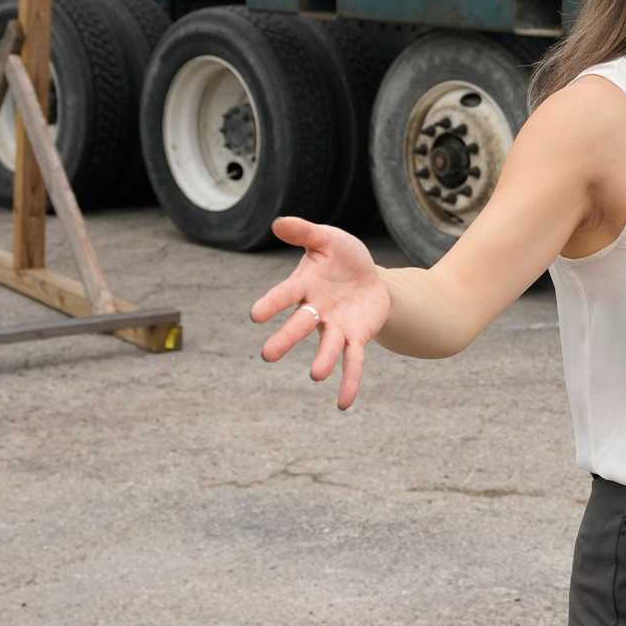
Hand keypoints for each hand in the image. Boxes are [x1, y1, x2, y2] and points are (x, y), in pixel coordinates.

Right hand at [249, 215, 392, 410]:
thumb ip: (304, 232)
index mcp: (305, 286)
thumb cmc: (342, 259)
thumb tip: (277, 222)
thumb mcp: (328, 239)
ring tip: (316, 375)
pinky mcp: (355, 337)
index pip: (285, 295)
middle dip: (286, 338)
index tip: (256, 314)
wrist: (370, 279)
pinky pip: (352, 361)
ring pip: (327, 346)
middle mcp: (315, 311)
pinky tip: (344, 403)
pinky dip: (349, 382)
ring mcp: (335, 326)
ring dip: (322, 360)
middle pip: (300, 325)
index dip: (272, 303)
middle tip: (268, 355)